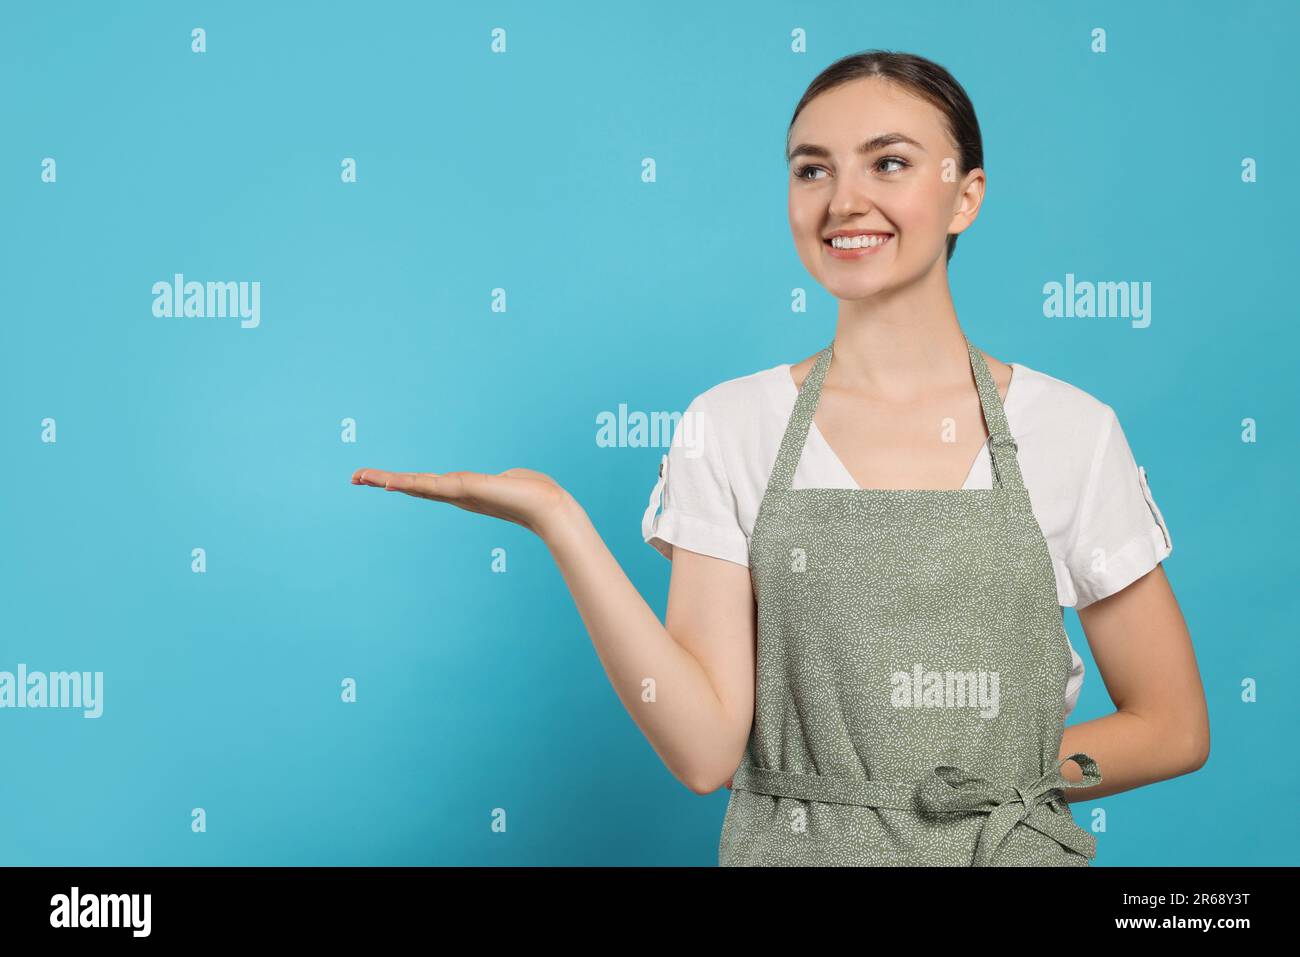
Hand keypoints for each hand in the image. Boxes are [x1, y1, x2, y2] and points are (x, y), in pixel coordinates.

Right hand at [351, 466, 575, 538]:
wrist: (548, 506)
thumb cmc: (534, 494)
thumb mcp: (512, 481)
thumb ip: (504, 480)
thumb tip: (510, 478)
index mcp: (463, 492)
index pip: (426, 485)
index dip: (402, 482)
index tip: (380, 479)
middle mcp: (457, 494)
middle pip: (413, 486)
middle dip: (383, 480)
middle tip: (355, 477)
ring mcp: (460, 493)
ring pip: (417, 485)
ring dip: (388, 480)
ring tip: (363, 476)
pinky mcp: (466, 490)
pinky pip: (432, 486)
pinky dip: (411, 484)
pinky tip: (392, 483)